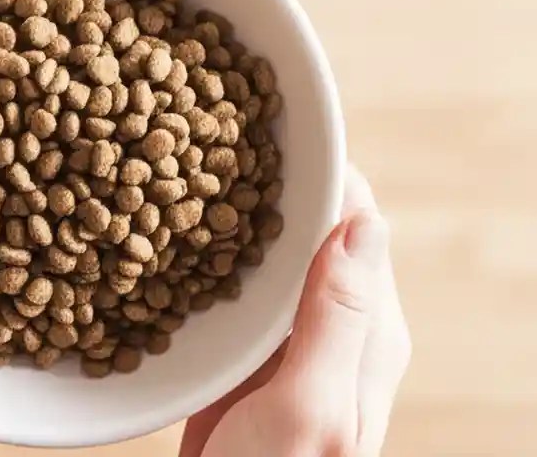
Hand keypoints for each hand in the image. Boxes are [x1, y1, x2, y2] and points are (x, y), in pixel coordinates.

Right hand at [180, 166, 410, 456]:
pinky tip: (168, 238)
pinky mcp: (241, 361)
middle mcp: (332, 330)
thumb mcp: (311, 405)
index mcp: (368, 334)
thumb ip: (338, 316)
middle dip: (266, 186)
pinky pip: (229, 294)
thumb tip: (364, 219)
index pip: (355, 223)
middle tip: (209, 138)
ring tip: (181, 170)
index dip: (319, 175)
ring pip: (264, 259)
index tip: (268, 131)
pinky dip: (205, 261)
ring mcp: (284, 345)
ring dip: (230, 218)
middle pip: (306, 234)